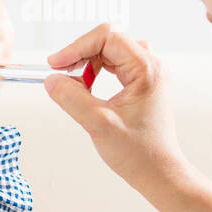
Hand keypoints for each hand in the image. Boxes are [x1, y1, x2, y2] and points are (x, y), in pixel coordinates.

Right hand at [43, 22, 186, 191]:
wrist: (160, 174)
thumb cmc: (139, 153)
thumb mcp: (98, 124)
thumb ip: (71, 98)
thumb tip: (51, 80)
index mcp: (146, 69)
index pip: (107, 37)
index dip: (76, 47)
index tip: (56, 64)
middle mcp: (151, 67)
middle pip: (109, 41)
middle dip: (81, 54)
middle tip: (60, 74)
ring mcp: (149, 75)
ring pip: (112, 52)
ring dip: (89, 62)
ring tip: (74, 82)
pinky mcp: (143, 85)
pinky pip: (117, 66)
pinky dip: (98, 71)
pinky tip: (88, 88)